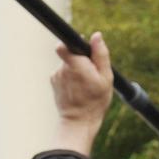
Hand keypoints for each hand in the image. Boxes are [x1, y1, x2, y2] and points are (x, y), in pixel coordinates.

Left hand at [50, 31, 113, 154]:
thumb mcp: (105, 77)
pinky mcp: (53, 82)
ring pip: (68, 64)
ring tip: (85, 85)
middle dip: (81, 60)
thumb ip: (101, 54)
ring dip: (76, 70)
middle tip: (91, 74)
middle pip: (70, 54)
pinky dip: (71, 78)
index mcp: (75, 65)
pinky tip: (78, 89)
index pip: (64, 44)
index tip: (82, 49)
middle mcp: (61, 69)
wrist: (78, 122)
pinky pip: (64, 73)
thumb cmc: (95, 101)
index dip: (73, 43)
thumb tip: (96, 36)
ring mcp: (55, 76)